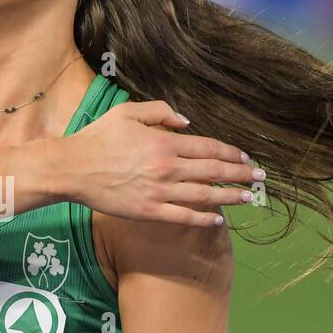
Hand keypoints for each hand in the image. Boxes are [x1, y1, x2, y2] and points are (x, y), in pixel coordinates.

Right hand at [58, 100, 263, 226]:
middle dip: (241, 175)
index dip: (231, 153)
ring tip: (249, 198)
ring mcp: (159, 192)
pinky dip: (203, 219)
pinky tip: (218, 221)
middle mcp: (167, 167)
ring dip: (230, 197)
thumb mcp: (127, 113)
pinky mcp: (148, 211)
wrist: (72, 168)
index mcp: (164, 142)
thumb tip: (186, 122)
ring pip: (204, 196)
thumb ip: (160, 112)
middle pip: (214, 172)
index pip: (209, 148)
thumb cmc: (97, 138)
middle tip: (261, 178)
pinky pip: (182, 216)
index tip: (245, 157)